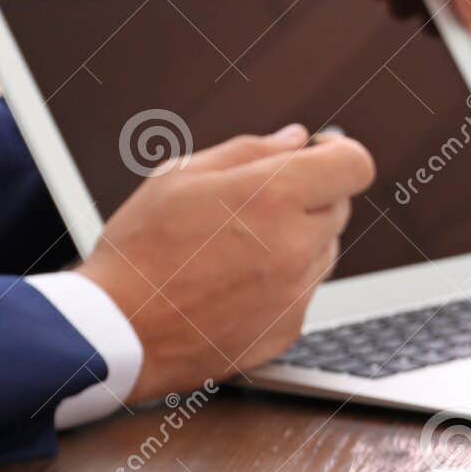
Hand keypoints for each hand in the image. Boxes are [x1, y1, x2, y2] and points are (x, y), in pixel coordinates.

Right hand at [77, 126, 375, 402]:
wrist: (116, 333)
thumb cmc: (140, 250)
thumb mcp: (180, 175)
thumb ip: (248, 150)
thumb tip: (295, 138)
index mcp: (274, 197)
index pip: (354, 165)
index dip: (340, 152)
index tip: (321, 151)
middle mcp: (297, 246)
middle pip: (339, 207)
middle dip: (311, 195)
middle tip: (259, 200)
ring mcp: (296, 293)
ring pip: (323, 252)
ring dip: (298, 239)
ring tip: (235, 247)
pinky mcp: (287, 329)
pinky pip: (302, 292)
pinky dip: (282, 282)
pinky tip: (232, 284)